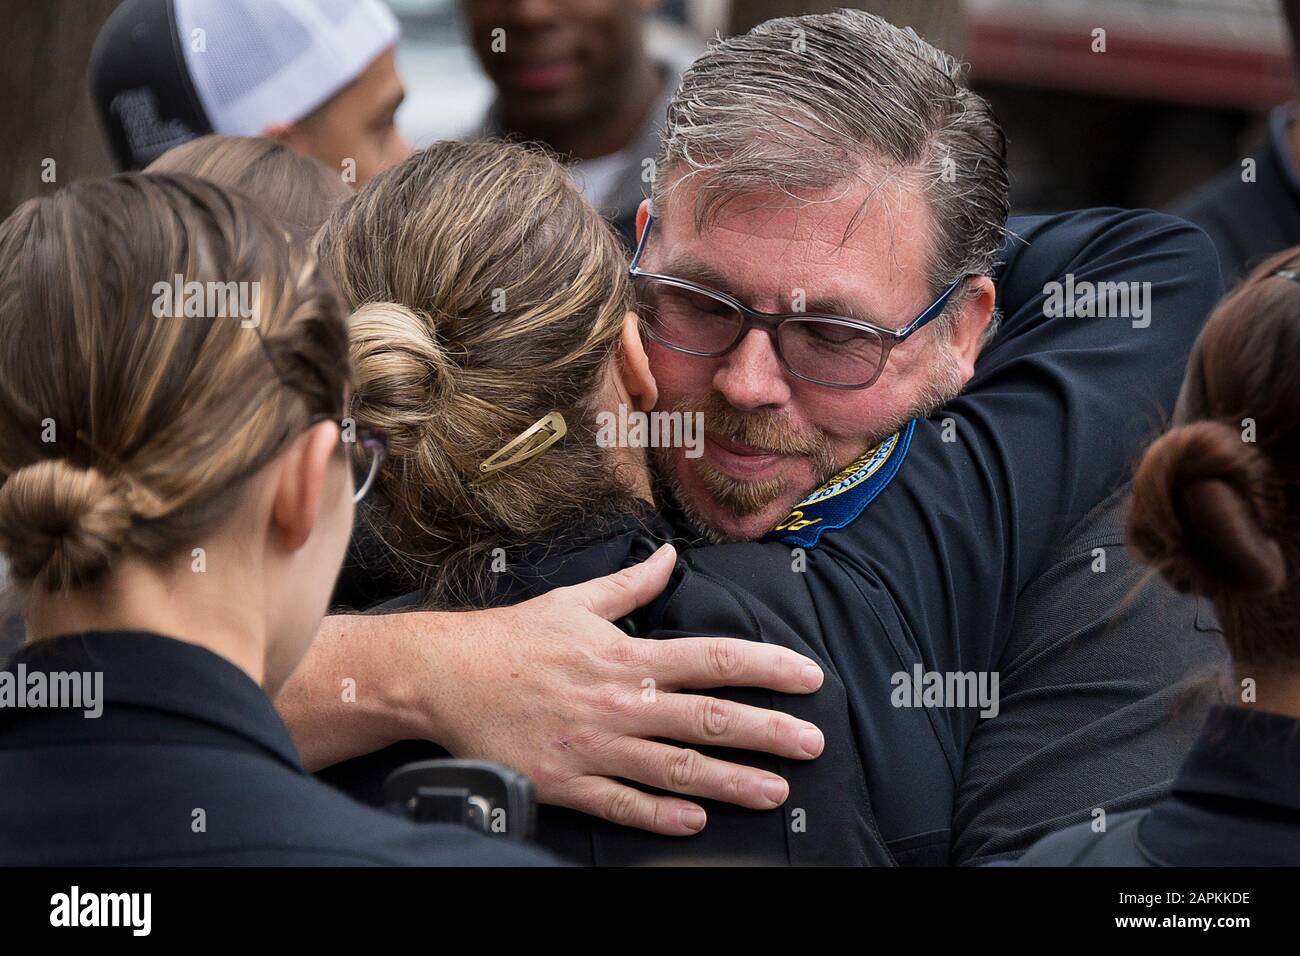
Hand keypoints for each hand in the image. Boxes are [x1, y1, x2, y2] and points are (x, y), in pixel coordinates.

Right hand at [416, 544, 826, 835]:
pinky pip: (621, 803)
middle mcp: (618, 702)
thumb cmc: (511, 638)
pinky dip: (659, 814)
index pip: (712, 658)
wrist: (445, 676)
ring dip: (729, 781)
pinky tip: (695, 821)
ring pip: (675, 768)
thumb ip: (632, 583)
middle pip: (706, 717)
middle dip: (767, 731)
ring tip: (774, 792)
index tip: (808, 676)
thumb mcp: (576, 600)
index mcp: (626, 655)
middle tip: (813, 742)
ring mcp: (593, 746)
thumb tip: (669, 556)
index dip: (767, 666)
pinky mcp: (565, 782)